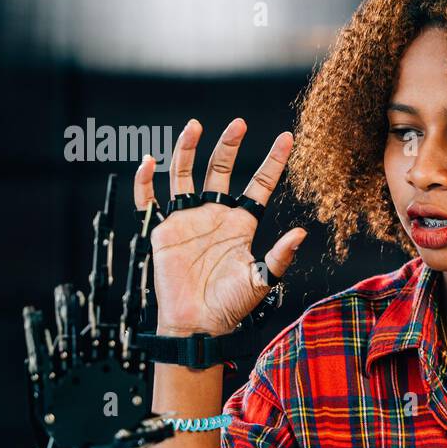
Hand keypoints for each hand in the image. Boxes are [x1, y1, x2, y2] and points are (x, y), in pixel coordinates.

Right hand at [133, 118, 305, 336]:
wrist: (197, 323)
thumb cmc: (230, 305)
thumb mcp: (261, 280)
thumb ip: (279, 256)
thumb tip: (301, 233)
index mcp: (241, 223)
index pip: (259, 184)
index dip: (272, 162)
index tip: (287, 139)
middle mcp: (214, 215)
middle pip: (221, 170)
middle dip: (229, 146)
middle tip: (239, 123)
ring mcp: (187, 219)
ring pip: (185, 174)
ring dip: (188, 150)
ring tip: (195, 126)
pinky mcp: (162, 229)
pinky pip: (149, 200)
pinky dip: (145, 182)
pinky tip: (149, 161)